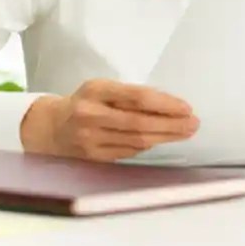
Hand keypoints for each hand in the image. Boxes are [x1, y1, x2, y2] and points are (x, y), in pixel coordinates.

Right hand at [20, 78, 199, 161]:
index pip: (137, 97)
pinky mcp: (93, 157)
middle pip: (139, 123)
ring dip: (165, 137)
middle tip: (193, 123)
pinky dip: (148, 146)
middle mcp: (91, 115)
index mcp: (95, 90)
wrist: (50, 127)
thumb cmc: (85, 102)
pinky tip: (162, 140)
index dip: (165, 104)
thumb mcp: (102, 88)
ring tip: (185, 132)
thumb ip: (129, 95)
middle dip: (171, 124)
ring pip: (136, 141)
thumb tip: (169, 106)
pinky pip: (128, 152)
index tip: (186, 107)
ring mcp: (90, 139)